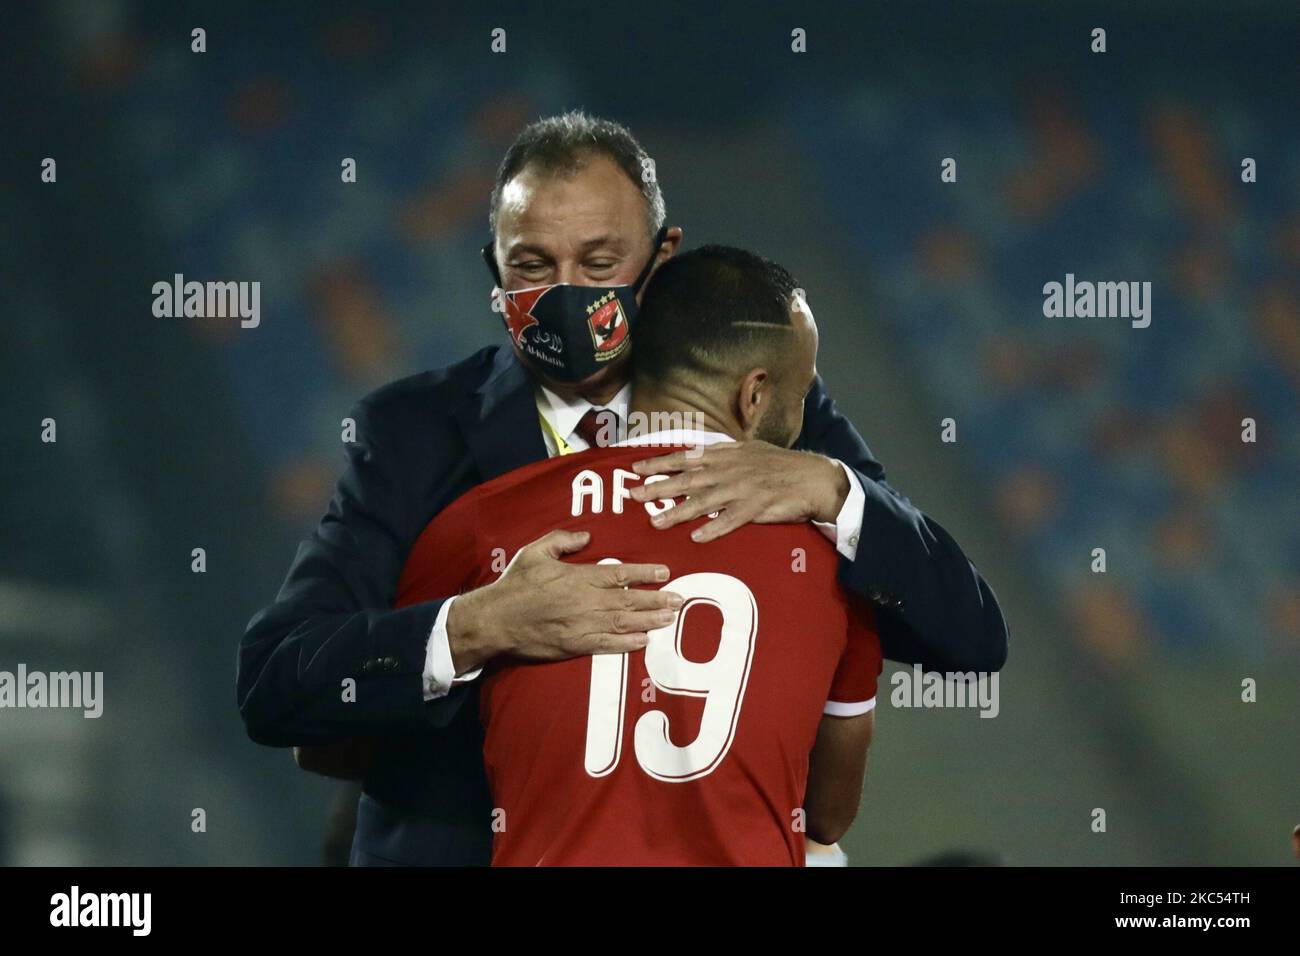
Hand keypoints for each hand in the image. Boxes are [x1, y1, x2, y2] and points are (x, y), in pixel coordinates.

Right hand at [446, 529, 682, 672]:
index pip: (620, 573)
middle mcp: (586, 601)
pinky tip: (644, 640)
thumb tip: (585, 536)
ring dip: (650, 620)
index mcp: (579, 577)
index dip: (645, 572)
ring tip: (671, 618)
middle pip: (630, 599)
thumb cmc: (515, 584)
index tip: (665, 571)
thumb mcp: (535, 552)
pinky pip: (608, 644)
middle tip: (679, 599)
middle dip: (658, 599)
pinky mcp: (576, 645)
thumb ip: (562, 540)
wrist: (495, 620)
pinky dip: (628, 643)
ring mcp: (583, 625)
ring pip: (624, 622)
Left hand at [628, 441, 849, 542]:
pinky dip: (714, 529)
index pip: (686, 458)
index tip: (636, 469)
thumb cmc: (779, 464)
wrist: (812, 477)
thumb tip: (695, 454)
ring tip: (656, 523)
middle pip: (687, 480)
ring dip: (677, 513)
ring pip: (703, 502)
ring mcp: (742, 489)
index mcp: (725, 456)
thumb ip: (720, 454)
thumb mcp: (747, 450)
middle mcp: (729, 471)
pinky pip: (731, 520)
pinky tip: (697, 537)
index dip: (660, 463)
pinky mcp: (756, 508)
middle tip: (633, 495)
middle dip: (658, 488)